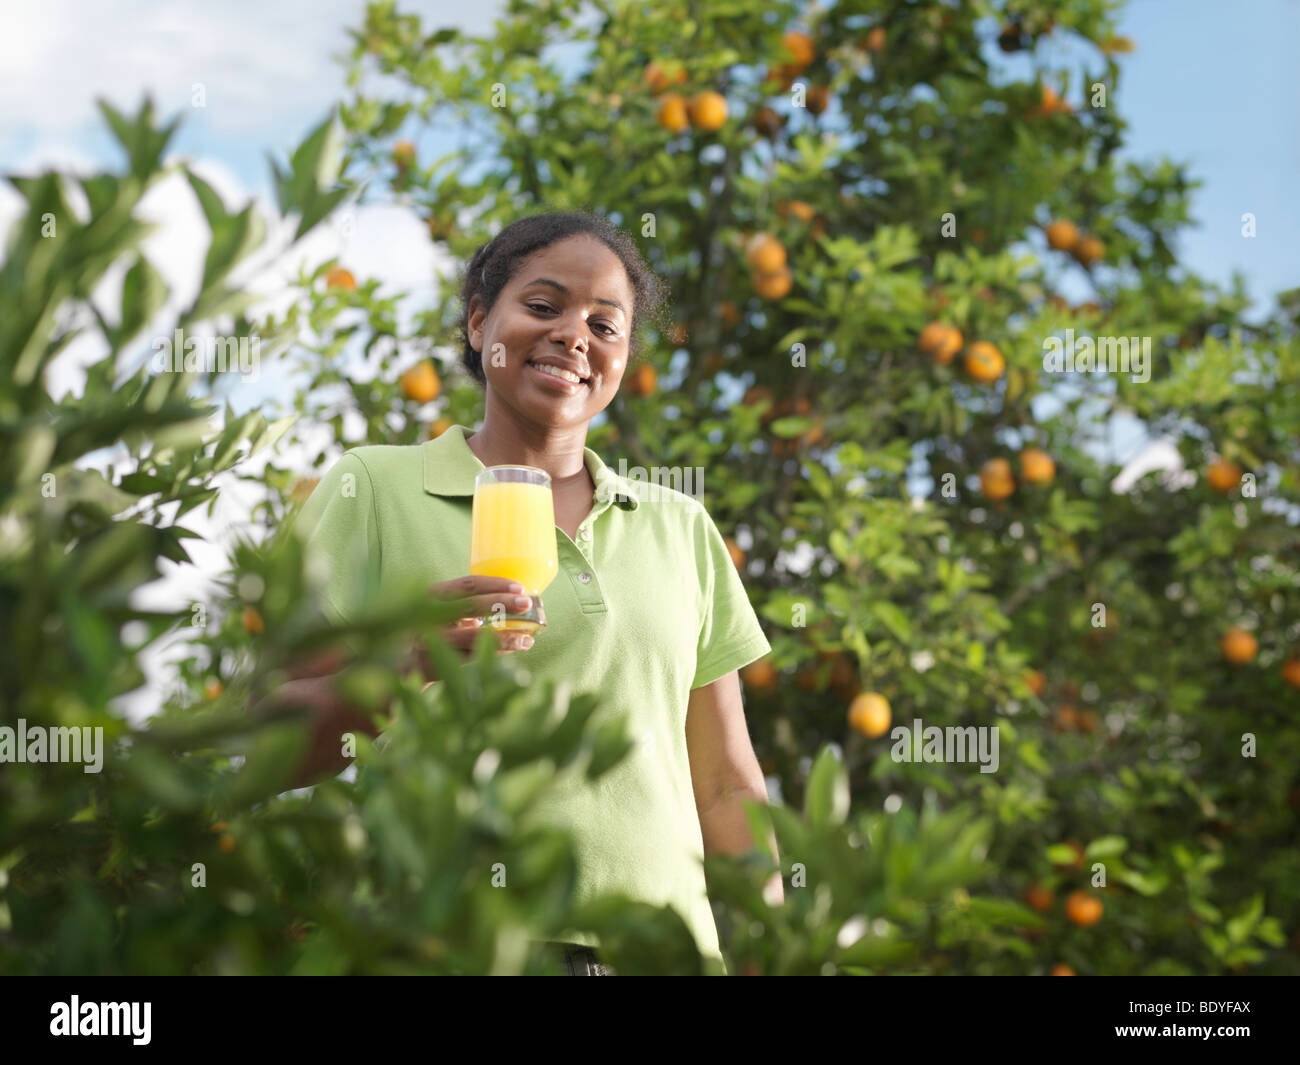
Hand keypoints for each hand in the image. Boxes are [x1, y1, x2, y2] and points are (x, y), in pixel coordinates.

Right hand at [408, 575, 536, 682]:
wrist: (381, 669)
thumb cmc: (418, 634)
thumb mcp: (436, 614)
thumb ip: (461, 609)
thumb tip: (504, 605)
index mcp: (430, 596)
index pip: (466, 585)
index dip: (495, 584)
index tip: (519, 588)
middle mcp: (424, 615)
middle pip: (469, 607)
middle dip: (501, 604)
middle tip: (528, 605)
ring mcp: (424, 641)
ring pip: (471, 639)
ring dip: (503, 639)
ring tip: (527, 639)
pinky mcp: (425, 667)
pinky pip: (465, 661)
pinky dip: (489, 657)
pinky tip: (507, 655)